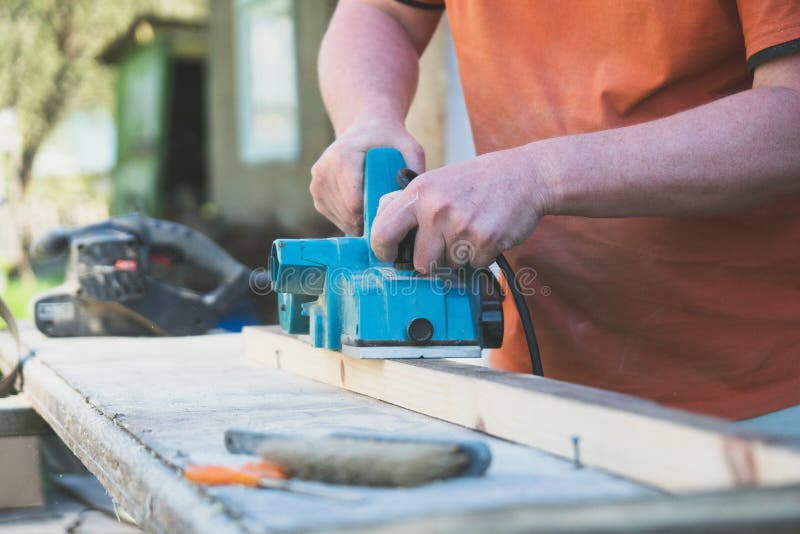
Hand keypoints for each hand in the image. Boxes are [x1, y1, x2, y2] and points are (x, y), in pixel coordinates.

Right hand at [310, 118, 424, 234]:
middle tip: (388, 213)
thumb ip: (415, 167)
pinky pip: (335, 218)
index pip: (355, 203)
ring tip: (377, 207)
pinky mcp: (316, 193)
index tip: (391, 211)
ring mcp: (316, 183)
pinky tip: (364, 207)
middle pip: (348, 214)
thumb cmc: (388, 140)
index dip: (375, 213)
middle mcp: (323, 170)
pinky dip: (352, 219)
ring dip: (361, 221)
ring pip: (342, 219)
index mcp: (342, 157)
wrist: (364, 130)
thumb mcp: (408, 146)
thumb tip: (412, 198)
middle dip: (370, 219)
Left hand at [370, 145, 548, 271]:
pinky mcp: (484, 240)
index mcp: (418, 192)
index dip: (384, 252)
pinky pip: (473, 266)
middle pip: (420, 262)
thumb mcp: (436, 181)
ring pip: (448, 266)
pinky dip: (480, 256)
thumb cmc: (479, 181)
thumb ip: (409, 202)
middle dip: (433, 261)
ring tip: (470, 231)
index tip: (392, 256)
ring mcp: (460, 224)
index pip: (382, 232)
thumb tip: (378, 221)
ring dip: (458, 258)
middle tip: (447, 245)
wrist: (526, 175)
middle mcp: (435, 208)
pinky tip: (487, 233)